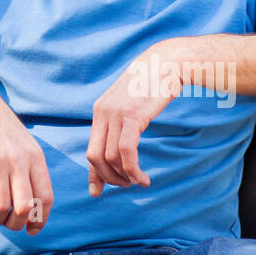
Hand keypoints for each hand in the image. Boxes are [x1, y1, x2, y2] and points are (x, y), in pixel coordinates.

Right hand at [0, 89, 53, 235]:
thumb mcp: (24, 145)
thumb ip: (30, 172)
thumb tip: (33, 209)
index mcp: (35, 157)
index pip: (45, 198)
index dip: (40, 220)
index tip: (31, 229)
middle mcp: (19, 161)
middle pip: (24, 208)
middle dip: (15, 223)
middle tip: (5, 222)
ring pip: (2, 208)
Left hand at [86, 49, 178, 194]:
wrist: (164, 63)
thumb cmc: (150, 85)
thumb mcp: (129, 104)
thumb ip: (120, 123)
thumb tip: (118, 145)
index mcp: (99, 111)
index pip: (90, 149)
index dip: (94, 174)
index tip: (96, 191)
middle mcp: (102, 113)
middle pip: (95, 157)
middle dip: (109, 178)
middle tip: (126, 185)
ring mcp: (116, 114)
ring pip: (111, 158)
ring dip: (124, 177)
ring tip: (138, 181)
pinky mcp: (132, 116)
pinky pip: (126, 151)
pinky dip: (133, 170)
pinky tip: (143, 177)